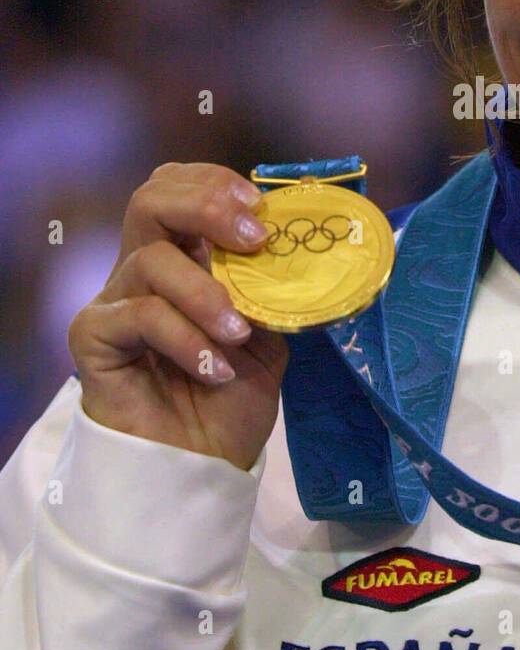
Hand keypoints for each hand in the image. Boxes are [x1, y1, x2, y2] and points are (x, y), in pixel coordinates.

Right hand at [69, 163, 288, 470]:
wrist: (201, 465)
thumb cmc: (230, 399)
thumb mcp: (267, 336)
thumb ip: (269, 289)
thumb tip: (293, 249)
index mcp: (184, 258)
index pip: (179, 189)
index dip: (215, 184)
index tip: (261, 207)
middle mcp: (145, 270)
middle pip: (151, 200)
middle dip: (205, 206)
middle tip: (252, 238)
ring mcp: (116, 300)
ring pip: (153, 259)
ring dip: (206, 294)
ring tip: (238, 335)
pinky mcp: (95, 336)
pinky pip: (140, 314)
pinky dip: (186, 338)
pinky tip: (213, 369)